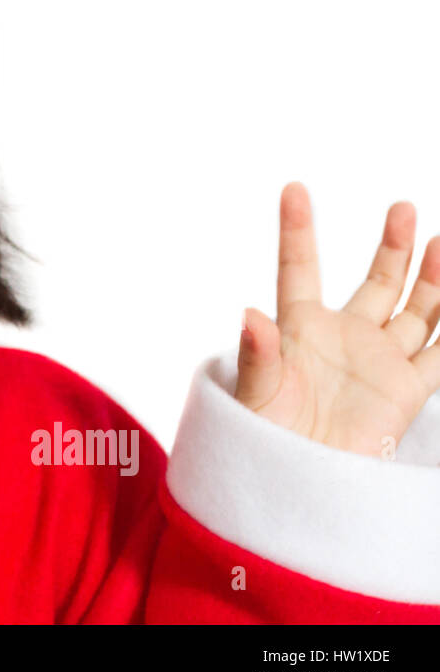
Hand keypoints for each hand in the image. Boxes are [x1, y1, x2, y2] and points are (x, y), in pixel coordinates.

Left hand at [235, 182, 439, 456]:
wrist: (298, 483)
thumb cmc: (265, 438)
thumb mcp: (256, 393)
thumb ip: (259, 355)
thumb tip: (248, 316)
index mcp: (298, 328)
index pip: (299, 269)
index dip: (297, 230)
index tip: (293, 188)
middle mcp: (344, 336)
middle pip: (375, 282)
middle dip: (391, 247)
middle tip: (401, 207)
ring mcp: (380, 360)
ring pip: (416, 308)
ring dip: (431, 277)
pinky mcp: (407, 389)